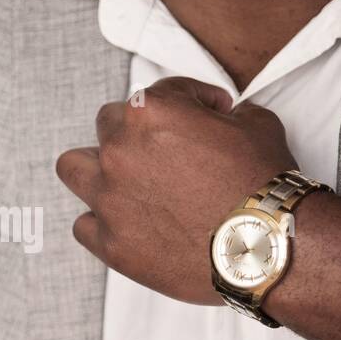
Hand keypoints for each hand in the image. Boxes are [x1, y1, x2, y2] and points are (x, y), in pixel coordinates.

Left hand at [56, 76, 297, 304]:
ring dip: (96, 168)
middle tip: (166, 150)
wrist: (265, 246)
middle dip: (137, 132)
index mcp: (150, 112)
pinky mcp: (111, 243)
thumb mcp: (257, 124)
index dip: (190, 102)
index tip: (206, 117)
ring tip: (124, 181)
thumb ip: (229, 113)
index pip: (159, 92)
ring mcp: (109, 199)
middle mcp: (120, 151)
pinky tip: (127, 224)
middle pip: (108, 124)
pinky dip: (101, 223)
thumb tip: (225, 117)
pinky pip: (83, 226)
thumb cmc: (262, 187)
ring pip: (74, 168)